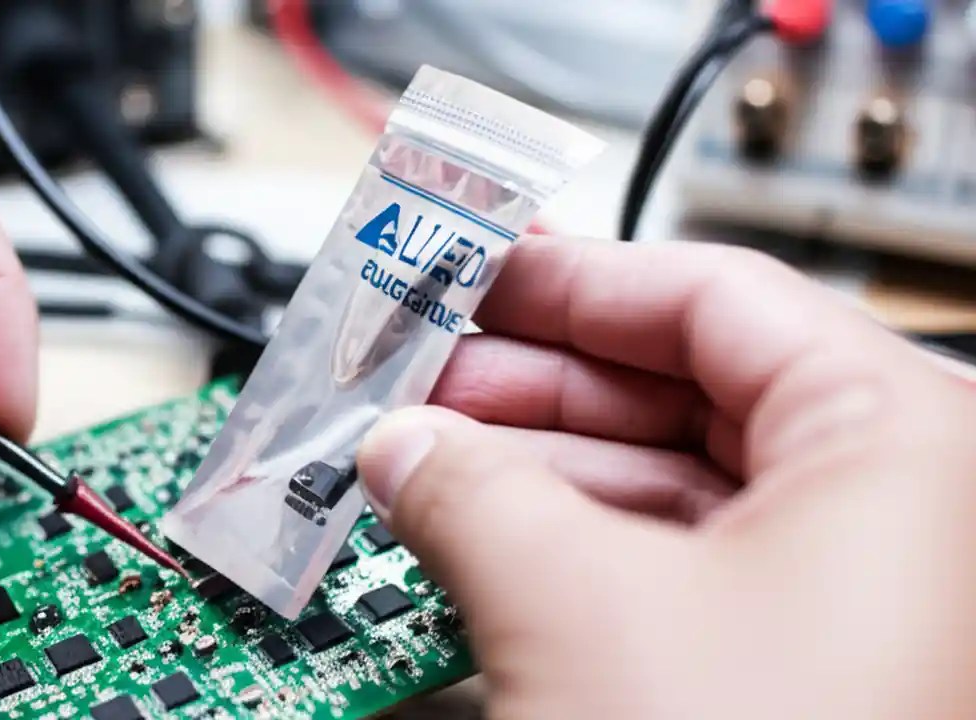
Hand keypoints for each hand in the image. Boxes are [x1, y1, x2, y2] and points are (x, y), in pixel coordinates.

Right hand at [357, 237, 975, 718]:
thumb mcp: (576, 603)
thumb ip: (470, 486)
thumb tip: (405, 442)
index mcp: (904, 447)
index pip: (711, 295)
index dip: (572, 274)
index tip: (475, 268)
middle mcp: (897, 516)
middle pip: (685, 389)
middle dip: (533, 382)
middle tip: (421, 372)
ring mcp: (849, 600)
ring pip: (671, 487)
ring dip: (536, 470)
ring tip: (421, 457)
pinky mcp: (794, 672)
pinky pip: (673, 571)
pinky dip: (571, 550)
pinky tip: (481, 537)